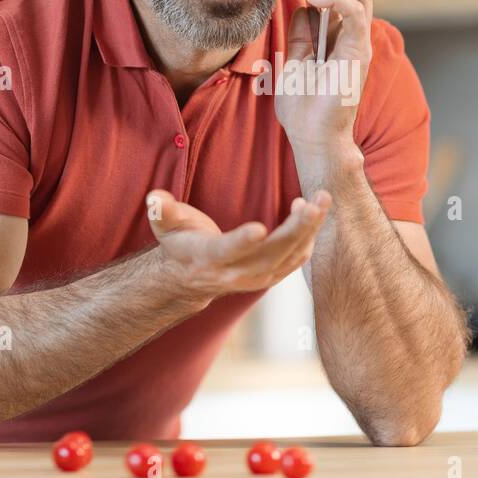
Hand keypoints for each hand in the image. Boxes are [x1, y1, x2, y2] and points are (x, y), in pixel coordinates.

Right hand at [145, 188, 331, 300]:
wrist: (188, 276)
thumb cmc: (178, 241)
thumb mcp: (164, 224)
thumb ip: (162, 210)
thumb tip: (154, 199)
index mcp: (209, 257)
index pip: (227, 251)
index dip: (242, 241)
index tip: (261, 228)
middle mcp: (235, 273)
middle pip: (270, 253)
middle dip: (296, 228)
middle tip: (315, 202)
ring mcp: (255, 278)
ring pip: (289, 256)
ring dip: (310, 229)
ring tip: (322, 200)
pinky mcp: (270, 276)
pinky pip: (295, 259)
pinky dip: (308, 237)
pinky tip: (313, 212)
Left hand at [276, 0, 372, 156]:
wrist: (312, 137)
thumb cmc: (304, 105)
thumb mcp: (294, 59)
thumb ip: (302, 31)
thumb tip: (302, 3)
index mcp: (339, 33)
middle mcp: (354, 33)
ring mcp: (359, 41)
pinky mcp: (359, 52)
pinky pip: (354, 14)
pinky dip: (336, 0)